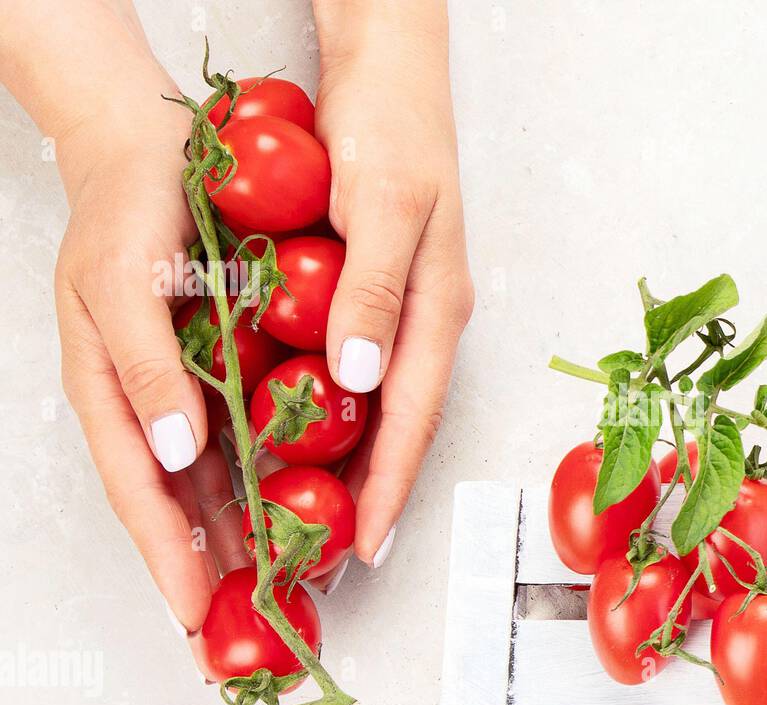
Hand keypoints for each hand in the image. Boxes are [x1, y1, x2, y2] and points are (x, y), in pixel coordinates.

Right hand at [7, 36, 251, 630]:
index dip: (168, 557)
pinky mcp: (214, 366)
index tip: (193, 611)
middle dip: (206, 567)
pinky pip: (239, 437)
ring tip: (270, 583)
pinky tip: (287, 506)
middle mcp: (148, 401)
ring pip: (211, 482)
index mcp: (111, 393)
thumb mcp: (124, 286)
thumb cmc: (125, 211)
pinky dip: (259, 478)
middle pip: (177, 505)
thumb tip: (176, 456)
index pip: (143, 496)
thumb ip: (147, 373)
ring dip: (237, 534)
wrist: (149, 148)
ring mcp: (180, 387)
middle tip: (241, 620)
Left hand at [313, 0, 473, 566]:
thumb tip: (362, 378)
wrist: (389, 70)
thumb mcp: (386, 204)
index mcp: (438, 306)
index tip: (369, 544)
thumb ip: (377, 292)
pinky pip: (360, 369)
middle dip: (376, 491)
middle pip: (403, 424)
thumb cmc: (394, 126)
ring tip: (322, 514)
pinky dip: (338, 412)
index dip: (391, 485)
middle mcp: (427, 316)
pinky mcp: (379, 290)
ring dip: (356, 461)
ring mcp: (406, 306)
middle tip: (340, 551)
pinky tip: (306, 431)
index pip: (415, 416)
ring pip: (383, 404)